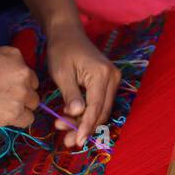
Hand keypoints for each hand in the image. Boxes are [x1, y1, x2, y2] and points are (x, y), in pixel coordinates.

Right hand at [0, 47, 39, 127]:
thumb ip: (3, 64)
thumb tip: (8, 78)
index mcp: (14, 55)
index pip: (26, 70)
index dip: (17, 80)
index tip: (6, 85)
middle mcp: (22, 72)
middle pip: (33, 86)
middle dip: (23, 92)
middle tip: (6, 97)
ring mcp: (21, 93)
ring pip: (34, 103)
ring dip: (23, 106)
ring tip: (5, 108)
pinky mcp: (15, 112)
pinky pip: (28, 119)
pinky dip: (20, 120)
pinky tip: (8, 117)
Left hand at [45, 24, 121, 149]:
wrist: (67, 33)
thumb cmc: (62, 50)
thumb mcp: (62, 73)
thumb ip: (70, 94)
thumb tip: (77, 114)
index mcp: (102, 74)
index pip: (96, 108)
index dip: (86, 127)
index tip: (76, 141)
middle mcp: (112, 78)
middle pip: (101, 112)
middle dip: (84, 128)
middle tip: (66, 140)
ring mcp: (112, 80)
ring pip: (101, 110)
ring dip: (84, 122)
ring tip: (63, 129)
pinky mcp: (107, 82)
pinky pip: (99, 103)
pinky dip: (86, 113)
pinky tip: (69, 117)